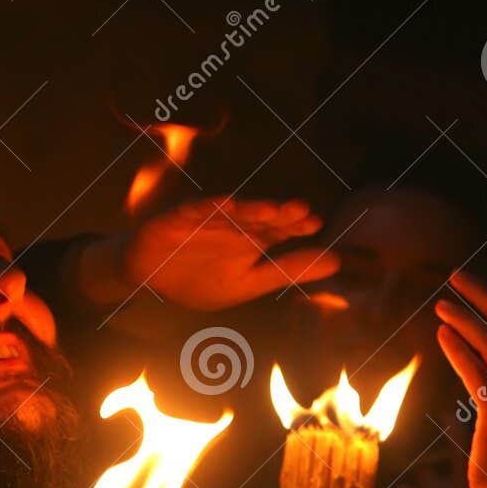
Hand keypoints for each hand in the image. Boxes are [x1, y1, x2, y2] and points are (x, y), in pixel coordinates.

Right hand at [83, 198, 336, 310]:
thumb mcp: (248, 282)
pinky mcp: (176, 220)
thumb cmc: (200, 279)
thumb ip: (289, 270)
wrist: (148, 279)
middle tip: (301, 211)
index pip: (278, 229)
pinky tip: (224, 204)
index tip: (316, 224)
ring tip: (271, 209)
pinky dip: (208, 208)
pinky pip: (193, 211)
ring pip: (230, 212)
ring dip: (250, 209)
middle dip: (278, 214)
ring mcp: (204, 220)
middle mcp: (230, 224)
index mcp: (250, 239)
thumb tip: (338, 261)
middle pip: (258, 216)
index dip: (296, 226)